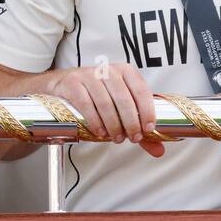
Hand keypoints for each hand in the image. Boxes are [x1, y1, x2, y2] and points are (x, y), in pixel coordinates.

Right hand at [46, 64, 164, 157]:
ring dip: (113, 124)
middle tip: (133, 138)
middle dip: (131, 122)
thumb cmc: (97, 96)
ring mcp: (89, 75)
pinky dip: (94, 121)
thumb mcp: (119, 106)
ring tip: (116, 139)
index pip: (141, 90)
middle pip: (124, 98)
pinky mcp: (72, 83)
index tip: (148, 129)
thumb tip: (159, 151)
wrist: (62, 84)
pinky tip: (99, 133)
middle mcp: (108, 70)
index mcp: (125, 71)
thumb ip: (138, 127)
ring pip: (105, 103)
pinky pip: (86, 104)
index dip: (147, 110)